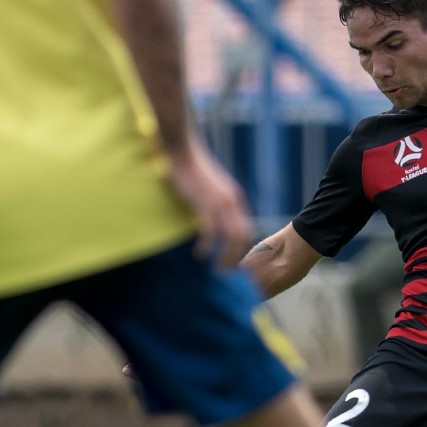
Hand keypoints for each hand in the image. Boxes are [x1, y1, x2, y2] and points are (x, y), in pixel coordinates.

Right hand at [166, 145, 251, 268]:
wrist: (181, 151)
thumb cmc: (190, 170)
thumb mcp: (210, 188)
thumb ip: (214, 203)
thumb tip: (211, 220)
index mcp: (234, 199)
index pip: (245, 230)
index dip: (241, 249)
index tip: (233, 264)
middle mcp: (232, 202)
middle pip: (242, 237)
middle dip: (236, 258)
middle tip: (227, 275)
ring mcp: (220, 203)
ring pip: (230, 238)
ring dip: (225, 257)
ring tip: (216, 271)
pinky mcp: (205, 203)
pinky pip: (210, 231)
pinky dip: (207, 246)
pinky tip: (199, 255)